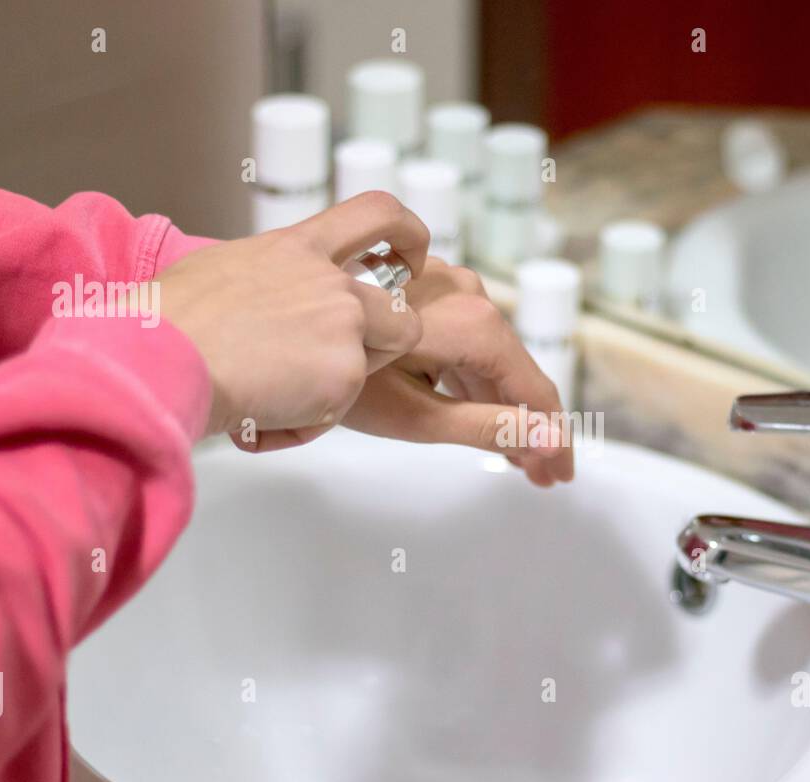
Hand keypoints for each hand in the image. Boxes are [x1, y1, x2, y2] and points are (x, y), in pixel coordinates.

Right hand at [154, 192, 428, 448]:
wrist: (158, 354)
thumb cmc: (165, 317)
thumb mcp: (221, 268)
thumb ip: (266, 277)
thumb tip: (259, 295)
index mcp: (299, 248)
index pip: (377, 213)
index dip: (408, 235)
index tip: (408, 260)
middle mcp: (331, 283)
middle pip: (404, 311)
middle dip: (387, 346)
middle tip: (346, 364)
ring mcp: (343, 328)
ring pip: (378, 365)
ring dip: (342, 385)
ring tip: (282, 396)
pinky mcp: (342, 377)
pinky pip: (334, 414)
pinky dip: (299, 424)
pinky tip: (256, 420)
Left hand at [342, 259, 574, 486]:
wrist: (251, 333)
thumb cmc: (329, 382)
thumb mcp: (414, 417)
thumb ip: (486, 428)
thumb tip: (550, 442)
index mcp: (471, 320)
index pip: (530, 388)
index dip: (551, 437)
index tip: (559, 477)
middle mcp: (464, 287)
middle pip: (510, 369)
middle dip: (525, 425)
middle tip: (538, 477)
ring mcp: (438, 277)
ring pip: (485, 351)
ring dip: (497, 400)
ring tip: (509, 452)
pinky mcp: (415, 278)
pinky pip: (459, 331)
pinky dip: (468, 373)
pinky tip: (472, 405)